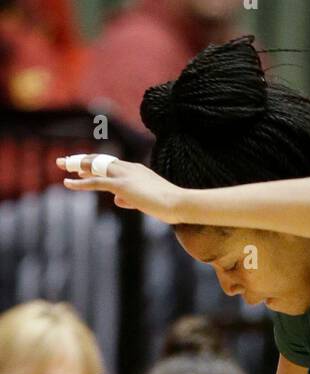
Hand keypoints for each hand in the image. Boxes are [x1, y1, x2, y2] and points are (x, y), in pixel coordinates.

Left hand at [57, 155, 181, 223]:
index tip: (81, 167)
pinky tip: (68, 183)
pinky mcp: (121, 185)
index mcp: (136, 170)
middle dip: (81, 161)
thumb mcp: (146, 202)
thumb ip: (130, 199)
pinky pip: (96, 182)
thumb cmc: (168, 205)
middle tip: (65, 162)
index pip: (111, 165)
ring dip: (76, 165)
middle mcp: (128, 168)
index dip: (94, 165)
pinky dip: (81, 183)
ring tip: (61, 165)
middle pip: (100, 161)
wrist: (177, 203)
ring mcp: (124, 175)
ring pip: (95, 167)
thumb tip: (116, 200)